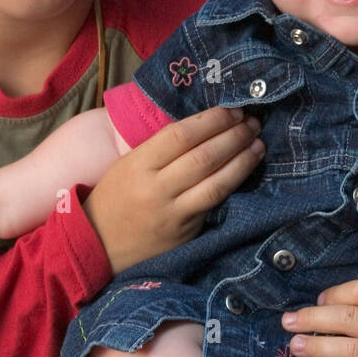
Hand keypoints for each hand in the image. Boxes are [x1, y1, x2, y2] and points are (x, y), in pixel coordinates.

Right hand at [83, 106, 263, 273]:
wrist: (99, 246)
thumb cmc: (115, 197)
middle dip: (233, 136)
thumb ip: (161, 147)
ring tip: (259, 144)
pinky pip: (214, 204)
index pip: (180, 135)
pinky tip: (247, 170)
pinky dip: (234, 184)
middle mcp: (155, 189)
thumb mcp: (128, 164)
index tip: (232, 109)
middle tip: (252, 122)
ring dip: (242, 161)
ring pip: (216, 183)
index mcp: (137, 165)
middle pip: (203, 157)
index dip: (211, 120)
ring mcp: (172, 214)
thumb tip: (205, 124)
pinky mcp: (185, 233)